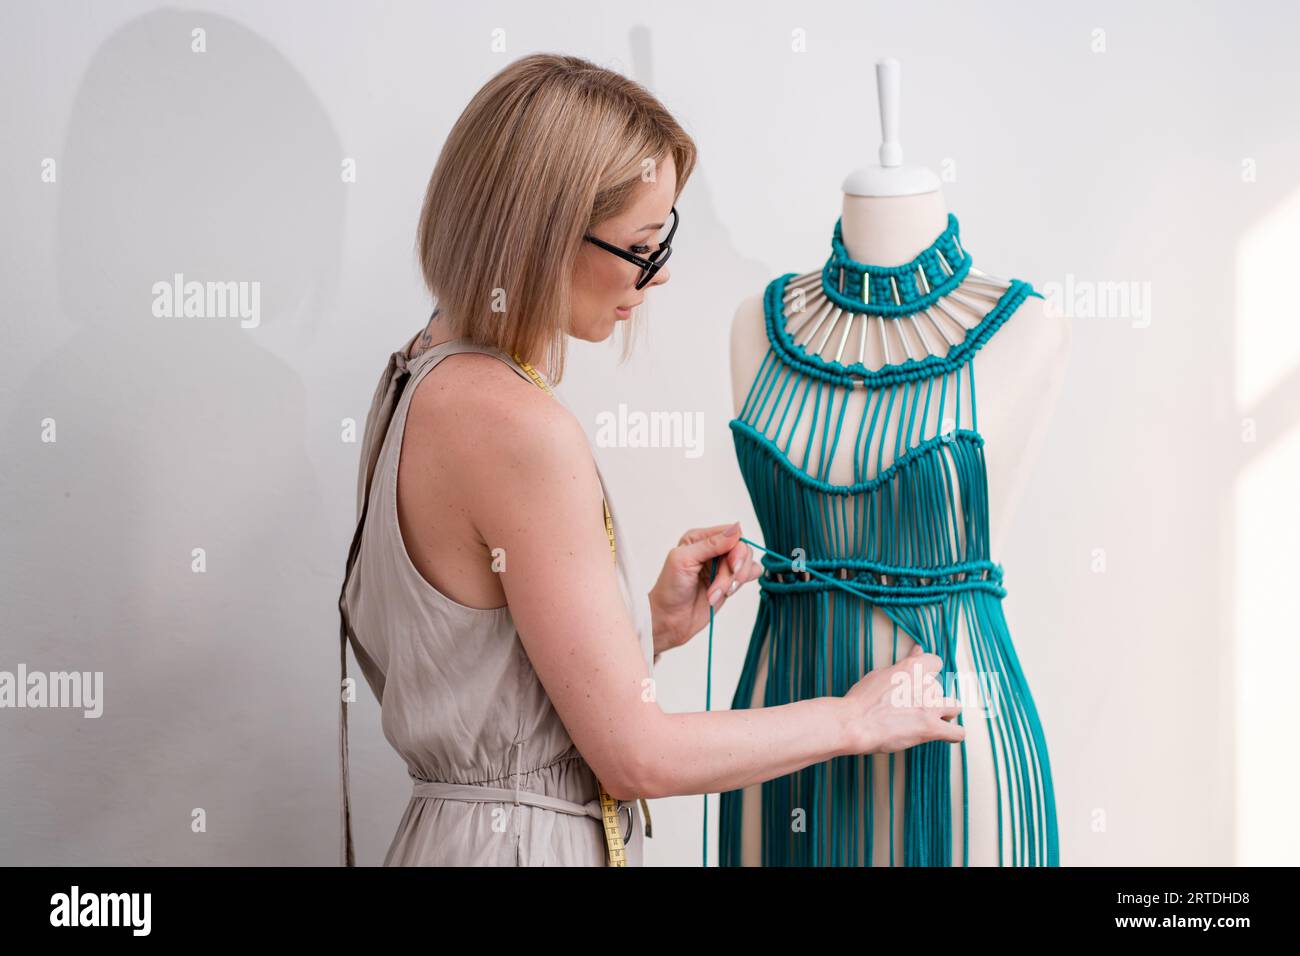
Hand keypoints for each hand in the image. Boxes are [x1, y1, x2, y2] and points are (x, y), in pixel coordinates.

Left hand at [647, 522, 761, 655]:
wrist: (670, 619)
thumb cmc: (669, 589)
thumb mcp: (684, 560)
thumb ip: (710, 545)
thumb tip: (735, 530)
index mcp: (700, 538)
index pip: (732, 533)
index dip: (737, 549)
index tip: (731, 566)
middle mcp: (713, 549)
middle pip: (742, 549)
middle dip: (734, 570)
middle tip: (722, 588)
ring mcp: (723, 566)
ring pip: (748, 563)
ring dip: (734, 582)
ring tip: (715, 595)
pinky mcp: (730, 581)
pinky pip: (751, 574)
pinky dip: (742, 583)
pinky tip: (727, 593)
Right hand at [838, 644, 965, 754]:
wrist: (855, 723)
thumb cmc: (862, 700)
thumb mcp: (881, 674)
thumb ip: (905, 664)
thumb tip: (918, 649)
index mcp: (913, 667)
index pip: (936, 662)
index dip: (928, 673)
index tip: (919, 682)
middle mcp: (926, 685)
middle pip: (941, 688)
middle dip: (930, 697)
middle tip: (911, 707)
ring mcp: (930, 707)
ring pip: (955, 707)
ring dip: (946, 713)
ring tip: (930, 719)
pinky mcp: (931, 729)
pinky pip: (958, 733)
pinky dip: (952, 734)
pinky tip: (943, 734)